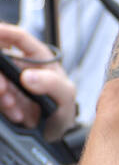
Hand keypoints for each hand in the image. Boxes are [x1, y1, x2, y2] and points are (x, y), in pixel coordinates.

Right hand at [0, 24, 77, 142]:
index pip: (18, 37)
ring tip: (16, 109)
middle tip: (3, 90)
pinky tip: (18, 115)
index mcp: (38, 57)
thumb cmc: (64, 108)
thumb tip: (28, 76)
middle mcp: (20, 66)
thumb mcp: (66, 95)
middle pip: (0, 58)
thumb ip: (52, 84)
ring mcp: (9, 81)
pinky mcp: (3, 97)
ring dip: (1, 96)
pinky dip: (3, 107)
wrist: (55, 132)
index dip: (4, 31)